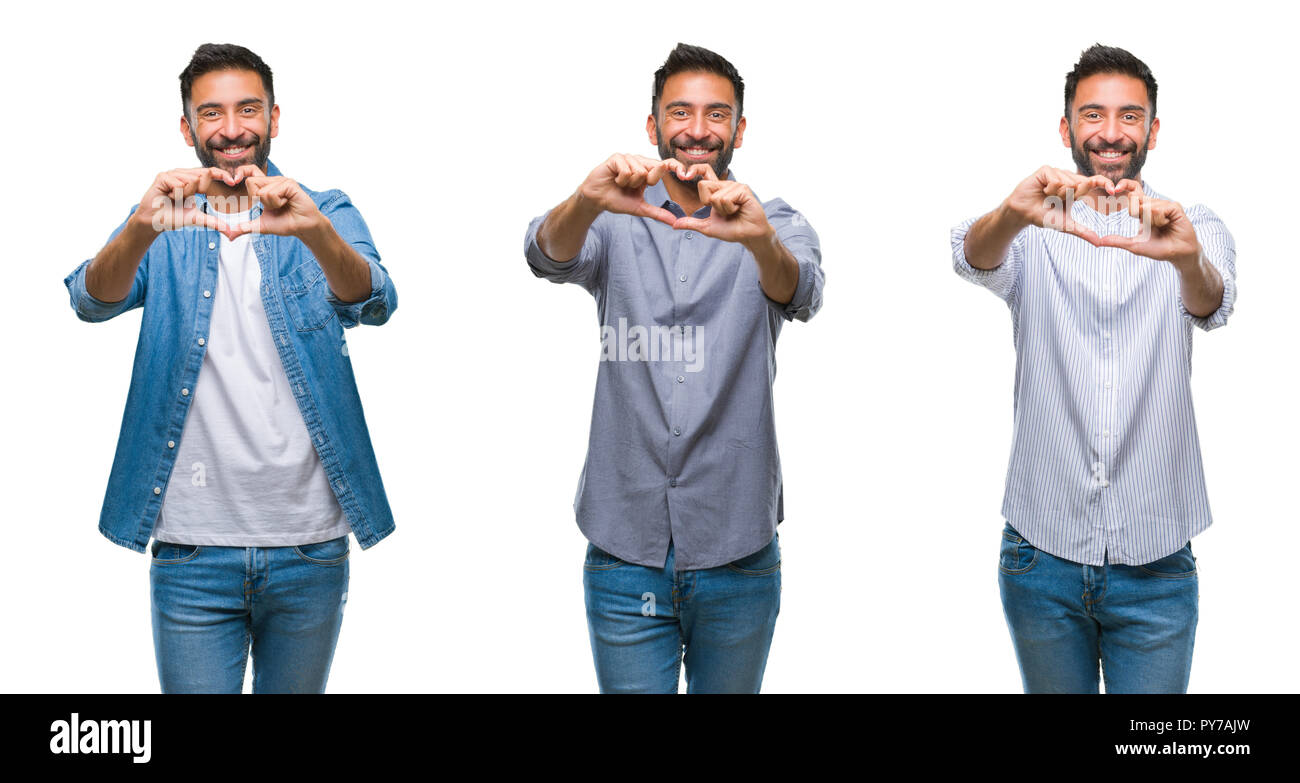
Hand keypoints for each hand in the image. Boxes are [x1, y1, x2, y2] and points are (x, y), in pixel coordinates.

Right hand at [133, 167, 244, 239]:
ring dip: (185, 193)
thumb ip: (213, 222)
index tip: (233, 182)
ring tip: (175, 199)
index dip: (221, 174)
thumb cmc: (174, 217)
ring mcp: (172, 174)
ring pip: (191, 179)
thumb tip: (228, 231)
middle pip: (202, 175)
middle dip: (198, 190)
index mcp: (192, 180)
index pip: (210, 172)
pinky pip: (178, 183)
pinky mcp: (163, 176)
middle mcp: (183, 174)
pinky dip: (176, 193)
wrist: (155, 221)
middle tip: (185, 199)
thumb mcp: (197, 218)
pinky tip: (168, 197)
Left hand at [216, 167, 323, 238]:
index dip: (241, 172)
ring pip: (262, 191)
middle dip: (258, 200)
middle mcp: (274, 180)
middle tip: (273, 206)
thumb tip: (229, 236)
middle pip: (251, 183)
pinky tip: (287, 203)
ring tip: (282, 205)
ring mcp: (282, 181)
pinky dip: (277, 202)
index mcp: (266, 186)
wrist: (303, 228)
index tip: (233, 180)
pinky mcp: (290, 184)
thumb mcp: (261, 226)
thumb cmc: (286, 223)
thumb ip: (244, 227)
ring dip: (270, 204)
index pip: (250, 171)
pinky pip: (272, 193)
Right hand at [578, 154, 684, 225]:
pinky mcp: (617, 157)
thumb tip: (674, 222)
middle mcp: (640, 162)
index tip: (684, 173)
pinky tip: (614, 179)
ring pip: (639, 170)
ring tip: (621, 184)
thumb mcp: (640, 208)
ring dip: (629, 182)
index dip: (675, 167)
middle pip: (654, 168)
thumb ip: (657, 213)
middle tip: (631, 187)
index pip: (665, 166)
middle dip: (644, 182)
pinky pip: (626, 169)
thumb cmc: (617, 200)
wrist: (597, 199)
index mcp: (647, 171)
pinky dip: (621, 179)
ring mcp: (628, 158)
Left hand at [671, 166, 772, 246]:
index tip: (684, 174)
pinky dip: (730, 209)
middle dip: (710, 204)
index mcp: (717, 189)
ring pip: (715, 196)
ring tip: (734, 212)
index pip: (703, 172)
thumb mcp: (707, 227)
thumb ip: (691, 223)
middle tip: (723, 211)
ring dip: (723, 210)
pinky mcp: (743, 189)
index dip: (694, 170)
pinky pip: (726, 198)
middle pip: (704, 185)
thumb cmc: (731, 229)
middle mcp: (725, 184)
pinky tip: (739, 209)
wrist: (748, 235)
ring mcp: (734, 185)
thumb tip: (674, 224)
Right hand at [1003, 166, 1137, 244]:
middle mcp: (1068, 178)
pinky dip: (1050, 187)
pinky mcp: (1047, 170)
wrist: (1023, 213)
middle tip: (1057, 200)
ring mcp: (1058, 172)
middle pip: (1080, 183)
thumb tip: (1099, 242)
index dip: (1104, 184)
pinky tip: (1042, 190)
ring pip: (1068, 182)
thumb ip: (1082, 231)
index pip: (1093, 182)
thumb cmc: (1043, 216)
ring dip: (1057, 193)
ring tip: (1047, 196)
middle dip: (1070, 196)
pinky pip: (1056, 178)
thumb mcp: (1065, 225)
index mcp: (1075, 189)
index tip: (1113, 190)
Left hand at [1083, 182, 1201, 266]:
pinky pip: (1161, 208)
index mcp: (1143, 211)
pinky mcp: (1175, 208)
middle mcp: (1153, 205)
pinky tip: (1164, 223)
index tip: (1114, 188)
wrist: (1178, 254)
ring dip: (1149, 217)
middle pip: (1137, 197)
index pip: (1132, 194)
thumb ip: (1117, 241)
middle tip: (1141, 220)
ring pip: (1148, 204)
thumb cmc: (1158, 249)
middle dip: (1135, 208)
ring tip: (1158, 226)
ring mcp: (1165, 205)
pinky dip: (1159, 217)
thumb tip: (1098, 242)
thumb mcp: (1134, 245)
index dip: (1124, 187)